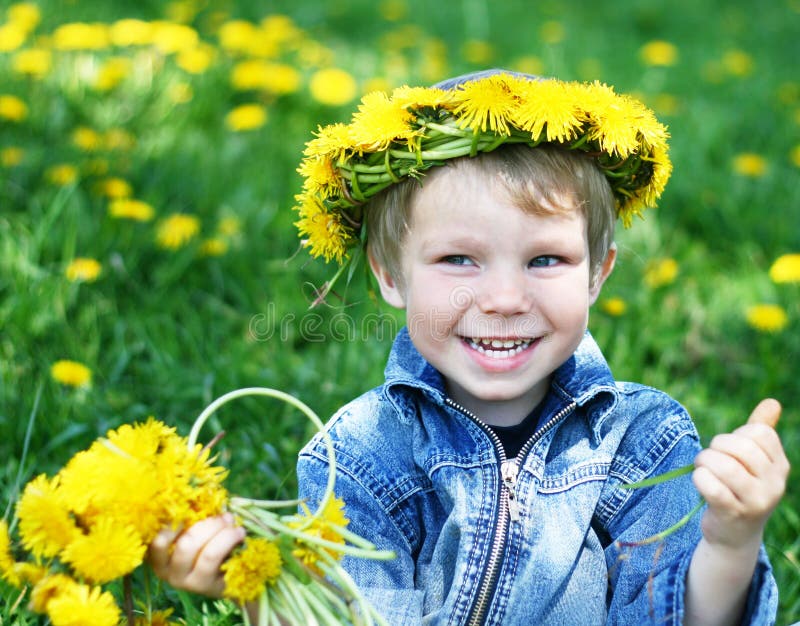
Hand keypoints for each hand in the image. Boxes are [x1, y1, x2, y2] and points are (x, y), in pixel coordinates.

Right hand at [148, 513, 245, 597]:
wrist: (229, 574)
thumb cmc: (208, 544)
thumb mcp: (196, 530)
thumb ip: (192, 517)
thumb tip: (197, 493)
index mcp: (161, 559)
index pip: (158, 543)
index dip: (171, 524)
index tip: (189, 511)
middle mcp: (171, 574)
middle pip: (187, 545)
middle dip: (210, 525)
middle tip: (225, 517)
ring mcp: (191, 584)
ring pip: (208, 554)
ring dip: (225, 534)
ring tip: (237, 527)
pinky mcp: (212, 588)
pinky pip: (223, 562)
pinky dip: (232, 542)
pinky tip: (240, 535)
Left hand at [692, 398, 789, 548]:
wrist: (734, 535)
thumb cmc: (740, 489)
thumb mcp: (754, 462)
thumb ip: (760, 431)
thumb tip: (772, 402)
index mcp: (781, 466)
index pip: (759, 433)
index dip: (736, 435)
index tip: (730, 449)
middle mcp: (774, 484)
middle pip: (740, 447)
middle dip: (716, 446)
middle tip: (709, 458)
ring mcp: (756, 501)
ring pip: (724, 465)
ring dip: (704, 462)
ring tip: (702, 469)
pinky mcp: (733, 514)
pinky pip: (711, 486)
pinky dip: (699, 478)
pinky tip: (701, 482)